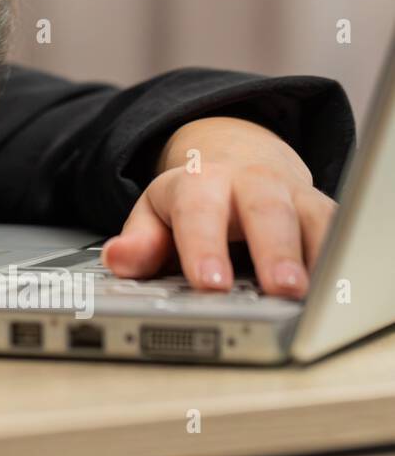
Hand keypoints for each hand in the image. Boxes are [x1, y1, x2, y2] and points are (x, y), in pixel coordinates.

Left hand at [102, 117, 337, 298]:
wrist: (238, 162)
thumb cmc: (194, 200)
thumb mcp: (155, 214)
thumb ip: (139, 240)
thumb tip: (117, 259)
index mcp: (201, 181)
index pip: (199, 211)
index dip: (203, 246)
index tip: (209, 283)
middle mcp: (251, 182)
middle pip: (264, 210)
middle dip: (272, 249)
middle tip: (277, 289)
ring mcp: (292, 195)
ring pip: (310, 218)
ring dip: (315, 255)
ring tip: (311, 293)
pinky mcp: (322, 211)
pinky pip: (337, 231)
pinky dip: (338, 258)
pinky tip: (334, 289)